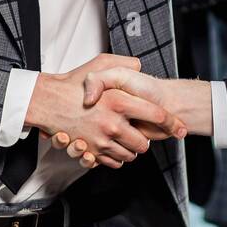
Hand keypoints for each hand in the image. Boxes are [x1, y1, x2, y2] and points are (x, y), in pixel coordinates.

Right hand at [24, 54, 186, 168]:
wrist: (46, 101)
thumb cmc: (72, 83)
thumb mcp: (100, 64)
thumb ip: (125, 64)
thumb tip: (141, 66)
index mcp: (119, 101)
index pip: (157, 115)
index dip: (172, 123)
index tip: (180, 128)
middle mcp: (112, 123)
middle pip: (144, 143)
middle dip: (145, 140)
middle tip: (140, 132)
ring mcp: (101, 140)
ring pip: (130, 155)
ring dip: (131, 149)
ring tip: (125, 138)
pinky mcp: (91, 151)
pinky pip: (114, 162)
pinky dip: (117, 157)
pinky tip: (113, 145)